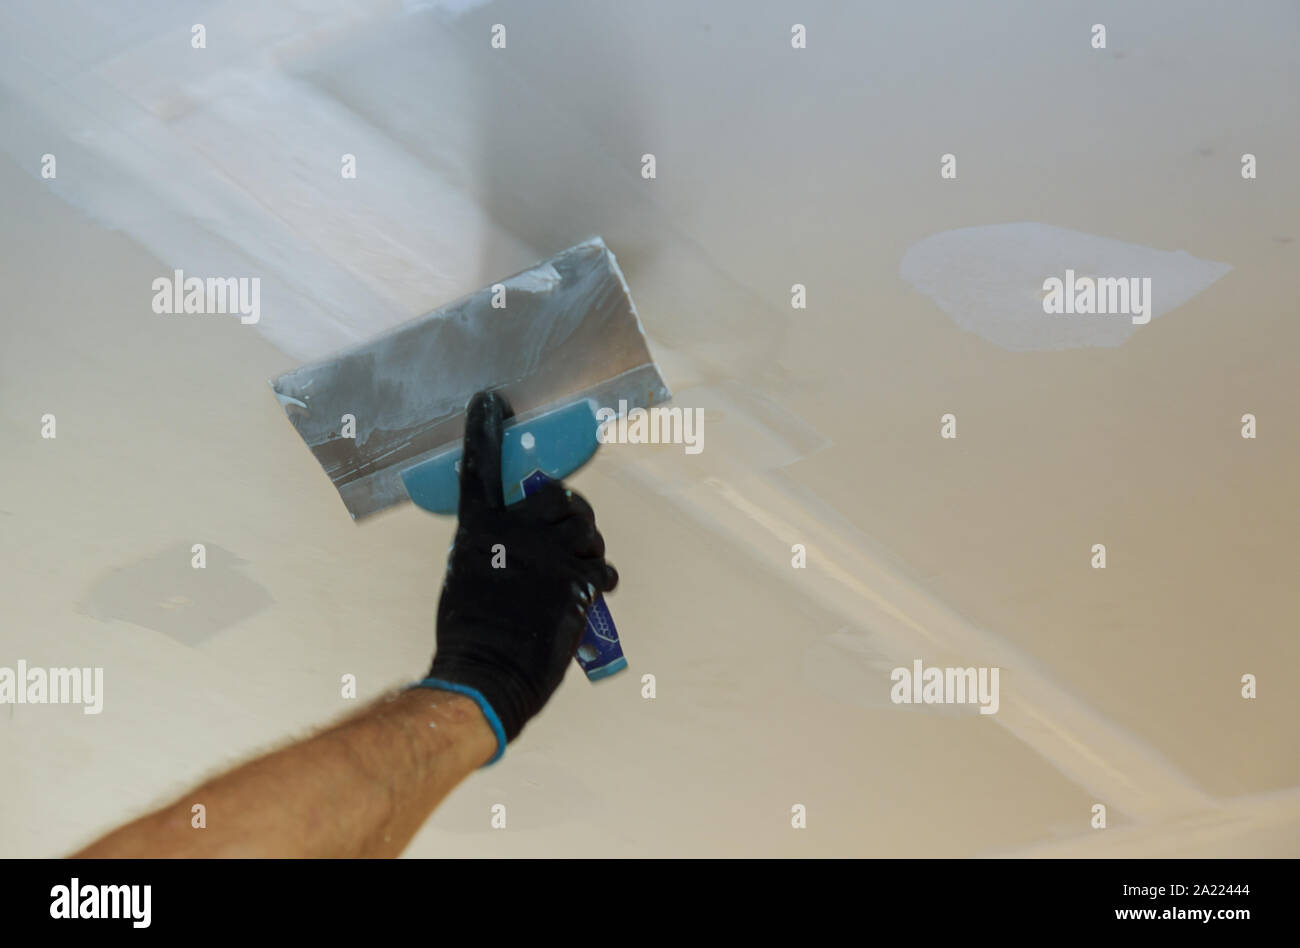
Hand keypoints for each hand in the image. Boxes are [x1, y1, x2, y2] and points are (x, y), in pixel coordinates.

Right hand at [420, 391, 618, 760]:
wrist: (488, 673)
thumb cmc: (473, 632)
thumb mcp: (468, 575)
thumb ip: (494, 546)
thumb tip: (521, 538)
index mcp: (478, 530)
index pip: (479, 469)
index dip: (484, 431)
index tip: (490, 400)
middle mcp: (513, 533)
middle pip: (559, 498)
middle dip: (573, 513)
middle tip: (573, 536)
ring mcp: (546, 555)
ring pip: (586, 531)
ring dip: (590, 548)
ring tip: (582, 570)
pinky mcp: (576, 581)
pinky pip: (603, 569)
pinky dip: (603, 581)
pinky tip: (595, 593)